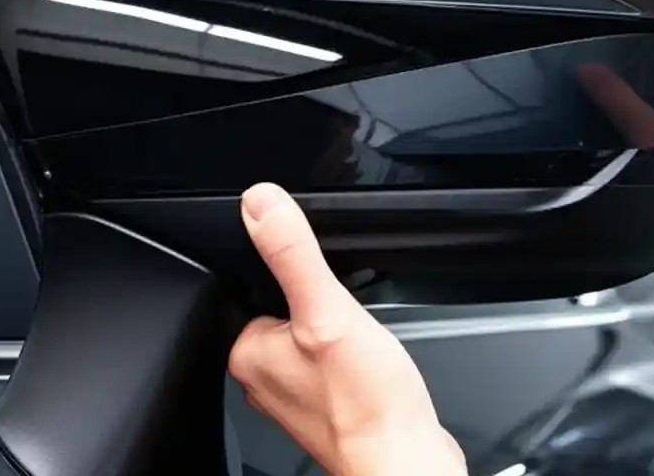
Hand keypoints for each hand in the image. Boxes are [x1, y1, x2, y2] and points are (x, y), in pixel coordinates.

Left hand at [228, 183, 465, 475]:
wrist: (405, 460)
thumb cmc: (367, 404)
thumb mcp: (328, 311)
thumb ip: (292, 254)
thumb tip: (260, 203)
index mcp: (247, 350)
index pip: (254, 283)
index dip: (290, 273)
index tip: (319, 287)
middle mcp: (264, 375)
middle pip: (287, 306)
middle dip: (320, 302)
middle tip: (345, 320)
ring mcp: (295, 391)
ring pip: (312, 332)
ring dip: (338, 328)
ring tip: (358, 344)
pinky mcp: (327, 402)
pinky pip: (332, 358)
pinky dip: (351, 353)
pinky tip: (368, 362)